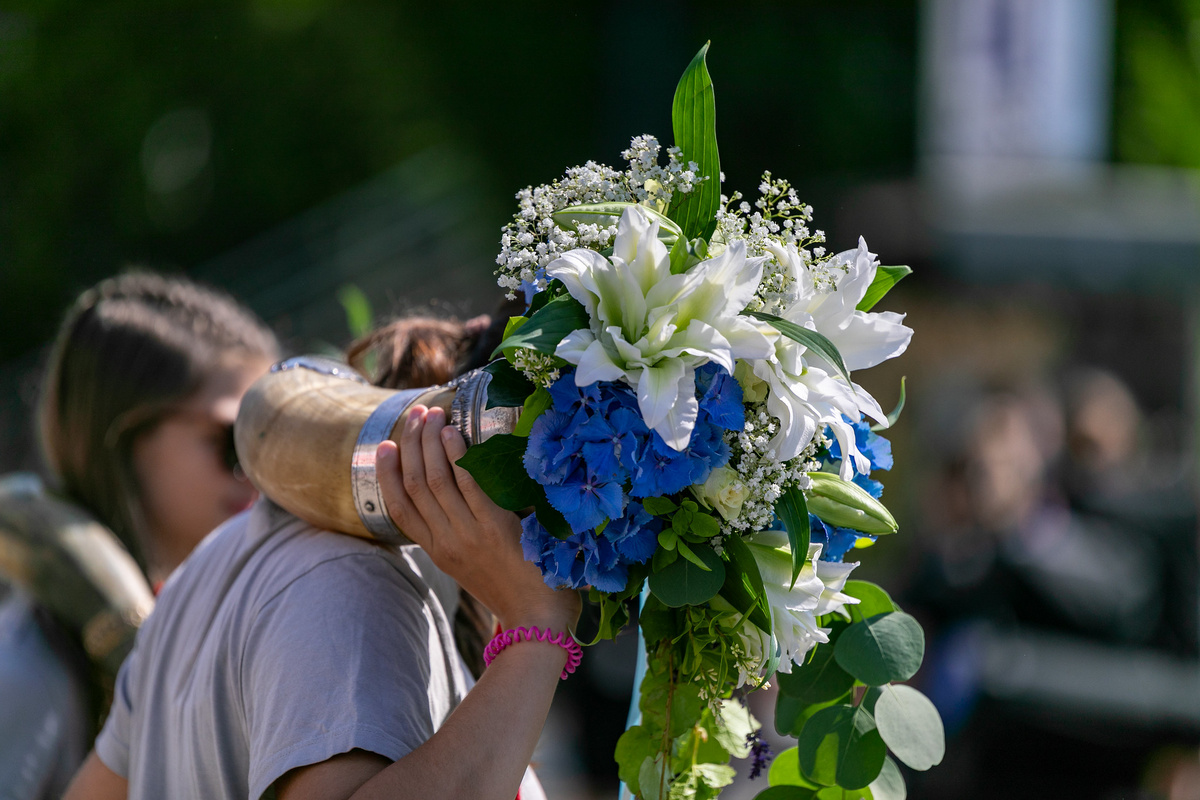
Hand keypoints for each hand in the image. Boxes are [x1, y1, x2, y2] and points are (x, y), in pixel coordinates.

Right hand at [376, 405, 579, 633]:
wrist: (538, 622)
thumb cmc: (516, 591)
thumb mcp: (476, 565)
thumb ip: (464, 535)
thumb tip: (464, 494)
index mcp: (438, 552)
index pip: (399, 508)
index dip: (387, 474)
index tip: (385, 445)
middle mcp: (446, 542)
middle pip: (414, 484)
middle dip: (411, 445)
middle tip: (415, 415)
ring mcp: (467, 535)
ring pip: (434, 480)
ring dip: (430, 442)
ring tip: (432, 415)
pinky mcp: (495, 528)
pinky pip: (470, 485)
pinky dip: (457, 457)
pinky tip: (455, 435)